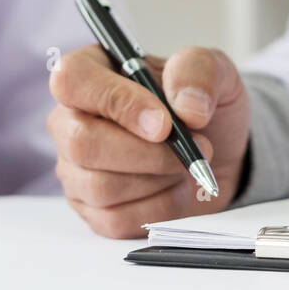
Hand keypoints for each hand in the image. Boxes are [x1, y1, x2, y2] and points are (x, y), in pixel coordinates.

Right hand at [48, 45, 249, 237]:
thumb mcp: (215, 70)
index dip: (117, 102)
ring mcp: (75, 168)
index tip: (164, 123)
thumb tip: (188, 108)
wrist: (218, 151)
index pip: (73, 79)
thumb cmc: (200, 104)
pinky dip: (160, 206)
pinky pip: (117, 219)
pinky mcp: (92, 209)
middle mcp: (70, 120)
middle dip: (148, 153)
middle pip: (83, 143)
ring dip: (159, 178)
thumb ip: (200, 70)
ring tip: (185, 164)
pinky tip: (175, 187)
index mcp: (90, 70)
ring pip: (102, 186)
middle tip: (194, 147)